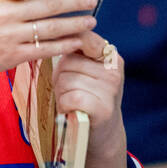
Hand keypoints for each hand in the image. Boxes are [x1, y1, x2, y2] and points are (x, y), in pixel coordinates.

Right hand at [0, 0, 97, 85]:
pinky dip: (63, 45)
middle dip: (73, 1)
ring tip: (91, 20)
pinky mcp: (13, 57)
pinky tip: (77, 41)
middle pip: (45, 5)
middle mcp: (2, 15)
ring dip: (74, 24)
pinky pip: (44, 50)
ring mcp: (9, 37)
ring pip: (49, 29)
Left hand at [51, 31, 125, 157]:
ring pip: (66, 79)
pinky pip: (71, 98)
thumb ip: (75, 52)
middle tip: (69, 90)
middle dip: (60, 76)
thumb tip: (52, 32)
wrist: (101, 134)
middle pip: (68, 61)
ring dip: (61, 93)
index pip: (84, 37)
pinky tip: (71, 111)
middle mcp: (114, 70)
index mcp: (111, 56)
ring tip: (71, 101)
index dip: (65, 41)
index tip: (57, 51)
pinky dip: (64, 106)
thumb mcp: (85, 71)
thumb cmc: (86, 98)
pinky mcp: (103, 109)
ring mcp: (110, 90)